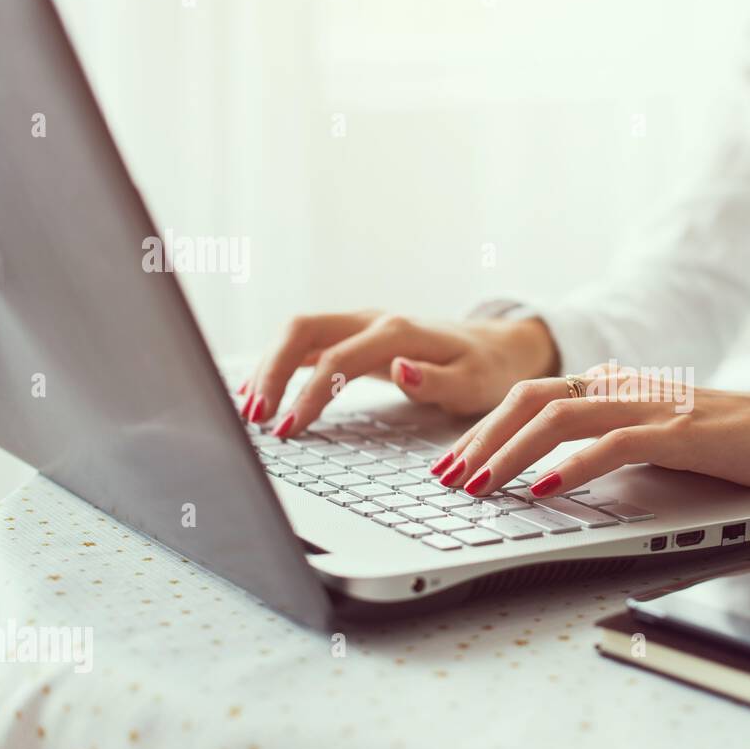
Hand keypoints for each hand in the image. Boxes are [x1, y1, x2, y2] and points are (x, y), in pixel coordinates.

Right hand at [238, 311, 559, 435]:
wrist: (500, 346)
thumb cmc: (488, 369)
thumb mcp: (475, 383)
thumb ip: (437, 380)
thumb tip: (399, 370)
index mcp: (400, 332)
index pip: (338, 360)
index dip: (309, 394)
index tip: (289, 428)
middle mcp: (374, 320)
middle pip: (303, 330)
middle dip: (272, 371)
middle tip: (255, 417)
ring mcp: (362, 325)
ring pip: (299, 333)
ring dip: (269, 365)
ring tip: (249, 409)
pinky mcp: (356, 336)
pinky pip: (308, 343)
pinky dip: (280, 364)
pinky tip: (262, 393)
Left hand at [430, 361, 749, 497]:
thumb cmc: (722, 438)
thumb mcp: (650, 434)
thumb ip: (603, 440)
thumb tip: (544, 473)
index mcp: (609, 386)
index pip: (528, 398)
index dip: (481, 430)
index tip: (448, 466)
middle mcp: (621, 387)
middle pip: (529, 400)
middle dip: (479, 441)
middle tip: (445, 481)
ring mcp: (649, 406)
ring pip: (560, 419)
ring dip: (511, 455)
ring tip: (479, 487)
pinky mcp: (678, 432)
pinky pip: (613, 444)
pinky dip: (571, 467)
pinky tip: (544, 489)